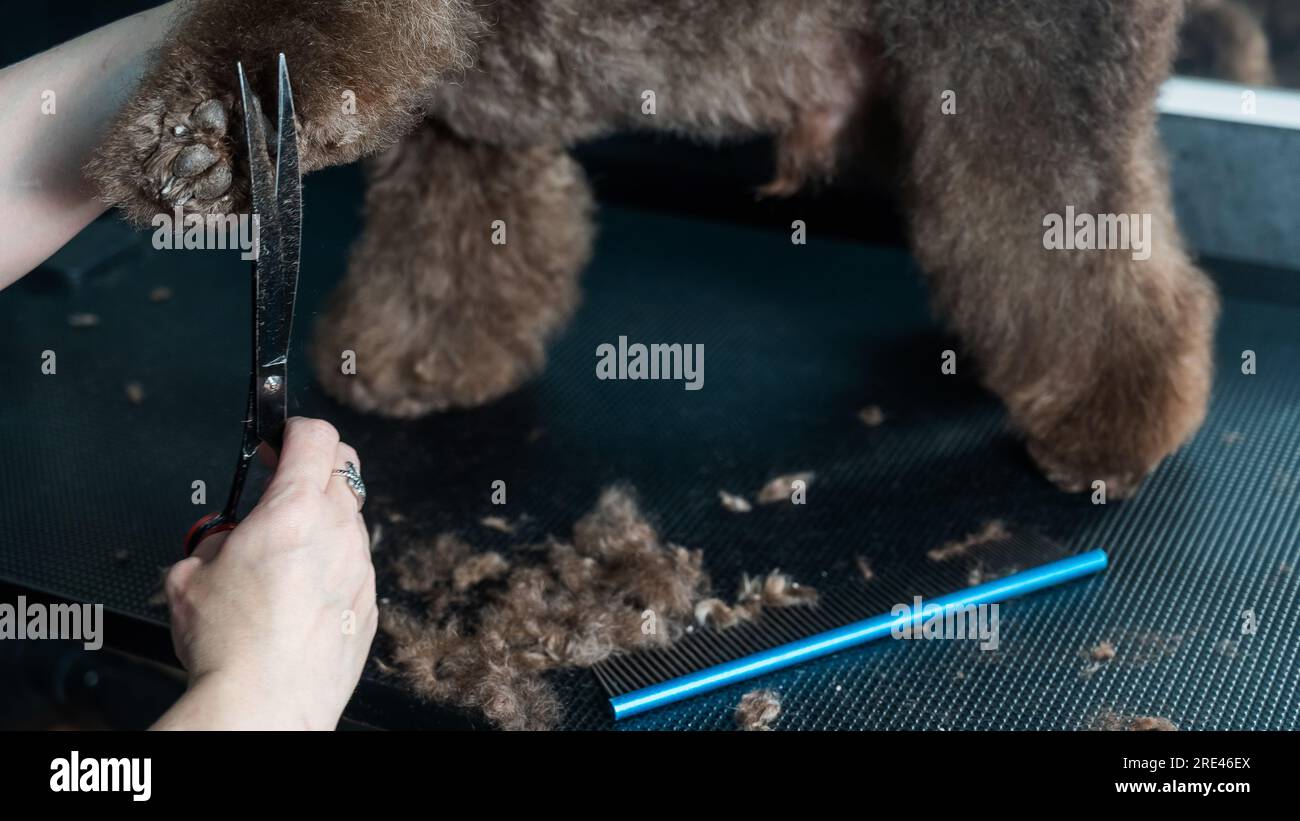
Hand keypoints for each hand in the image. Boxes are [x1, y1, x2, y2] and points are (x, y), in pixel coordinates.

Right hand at [153, 417, 375, 729]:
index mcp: (294, 510)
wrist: (264, 706)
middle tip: (283, 482)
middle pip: (345, 466)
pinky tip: (301, 592)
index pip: (316, 434)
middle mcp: (338, 531)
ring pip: (352, 517)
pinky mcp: (368, 602)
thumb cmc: (228, 646)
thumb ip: (214, 539)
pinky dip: (333, 562)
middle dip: (315, 463)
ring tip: (283, 552)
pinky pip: (355, 564)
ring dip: (323, 517)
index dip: (293, 429)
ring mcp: (360, 567)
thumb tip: (225, 538)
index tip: (277, 440)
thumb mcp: (189, 574)